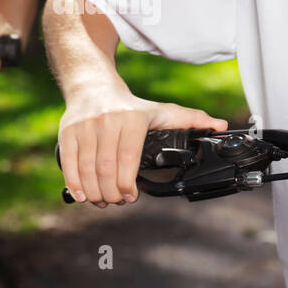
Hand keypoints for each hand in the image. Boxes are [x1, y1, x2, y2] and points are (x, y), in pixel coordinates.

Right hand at [56, 88, 228, 207]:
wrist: (92, 86)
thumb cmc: (130, 106)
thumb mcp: (161, 111)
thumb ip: (191, 120)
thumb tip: (220, 126)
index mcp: (132, 119)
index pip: (128, 160)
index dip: (128, 185)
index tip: (131, 197)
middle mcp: (107, 121)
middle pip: (106, 169)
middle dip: (112, 193)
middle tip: (117, 201)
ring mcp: (84, 126)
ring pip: (87, 169)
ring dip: (95, 192)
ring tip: (103, 200)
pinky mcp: (67, 131)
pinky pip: (68, 163)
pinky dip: (75, 184)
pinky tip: (83, 195)